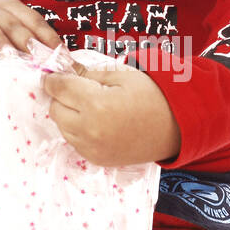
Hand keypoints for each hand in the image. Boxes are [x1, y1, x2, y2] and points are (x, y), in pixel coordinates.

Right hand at [0, 0, 61, 73]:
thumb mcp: (9, 25)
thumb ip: (30, 37)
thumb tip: (62, 59)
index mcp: (8, 7)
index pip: (33, 19)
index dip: (47, 37)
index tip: (60, 56)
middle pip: (10, 23)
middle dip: (25, 40)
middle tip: (37, 59)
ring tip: (6, 57)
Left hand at [43, 62, 180, 166]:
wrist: (176, 129)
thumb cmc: (152, 96)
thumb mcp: (122, 75)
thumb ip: (89, 73)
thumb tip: (65, 70)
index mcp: (95, 103)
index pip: (57, 87)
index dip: (54, 78)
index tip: (55, 74)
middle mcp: (89, 129)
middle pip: (54, 108)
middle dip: (61, 96)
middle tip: (78, 89)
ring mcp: (91, 148)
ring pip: (61, 126)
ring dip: (68, 114)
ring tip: (90, 106)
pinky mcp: (96, 159)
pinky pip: (74, 141)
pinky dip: (78, 130)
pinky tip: (97, 122)